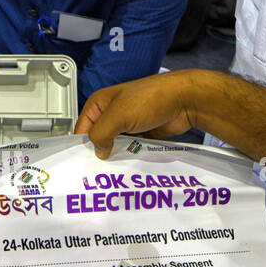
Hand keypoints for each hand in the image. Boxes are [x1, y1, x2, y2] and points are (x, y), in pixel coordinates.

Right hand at [75, 70, 198, 158]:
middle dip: (99, 152)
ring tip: (113, 168)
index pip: (82, 129)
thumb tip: (97, 151)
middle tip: (98, 169)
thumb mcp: (118, 115)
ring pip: (114, 146)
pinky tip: (128, 164)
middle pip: (98, 139)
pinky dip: (129, 156)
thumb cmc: (153, 97)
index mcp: (100, 104)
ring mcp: (126, 125)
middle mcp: (111, 114)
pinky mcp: (140, 134)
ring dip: (116, 155)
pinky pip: (130, 149)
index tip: (82, 162)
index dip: (82, 145)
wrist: (184, 100)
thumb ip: (101, 133)